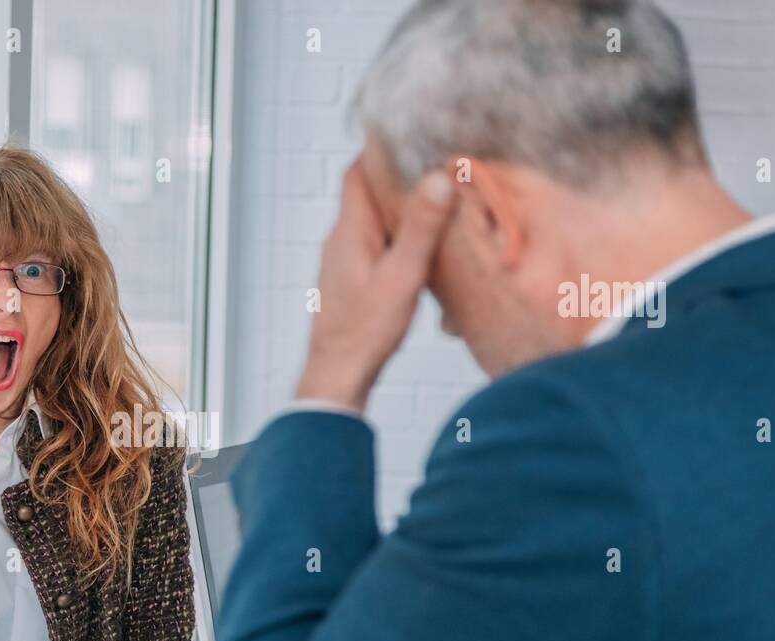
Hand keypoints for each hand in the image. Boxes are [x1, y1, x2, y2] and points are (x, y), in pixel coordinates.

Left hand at [295, 158, 453, 412]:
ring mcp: (343, 261)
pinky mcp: (351, 280)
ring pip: (372, 221)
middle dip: (398, 176)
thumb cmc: (365, 330)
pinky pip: (374, 244)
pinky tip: (419, 248)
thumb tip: (435, 177)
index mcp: (350, 231)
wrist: (338, 374)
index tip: (410, 132)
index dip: (381, 148)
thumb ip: (420, 228)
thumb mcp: (402, 276)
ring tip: (435, 200)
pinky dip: (395, 236)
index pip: (359, 172)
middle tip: (434, 162)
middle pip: (367, 193)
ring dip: (399, 209)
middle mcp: (341, 240)